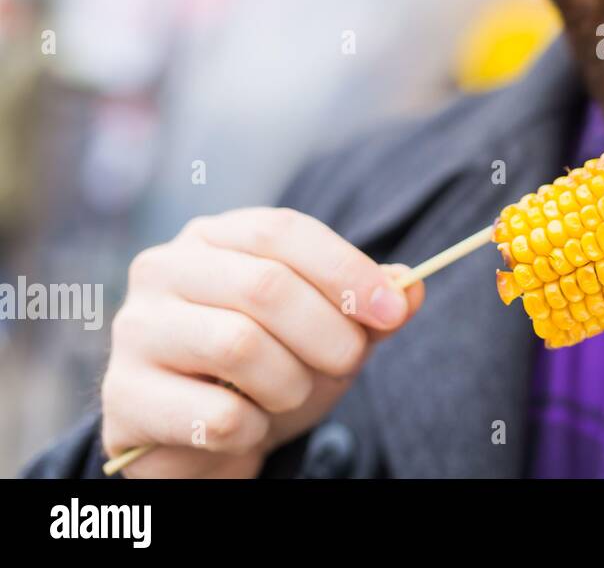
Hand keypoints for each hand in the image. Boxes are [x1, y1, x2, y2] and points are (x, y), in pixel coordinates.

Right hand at [101, 207, 424, 476]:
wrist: (199, 441)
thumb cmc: (266, 369)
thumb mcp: (326, 331)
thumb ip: (369, 305)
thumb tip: (411, 286)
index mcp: (215, 236)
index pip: (281, 231)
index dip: (344, 269)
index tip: (391, 312)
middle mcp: (164, 268)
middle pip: (265, 285)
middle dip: (327, 333)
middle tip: (348, 363)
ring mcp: (136, 329)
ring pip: (239, 346)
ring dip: (290, 383)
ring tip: (289, 394)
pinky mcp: (123, 396)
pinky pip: (217, 414)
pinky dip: (253, 428)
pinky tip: (246, 426)